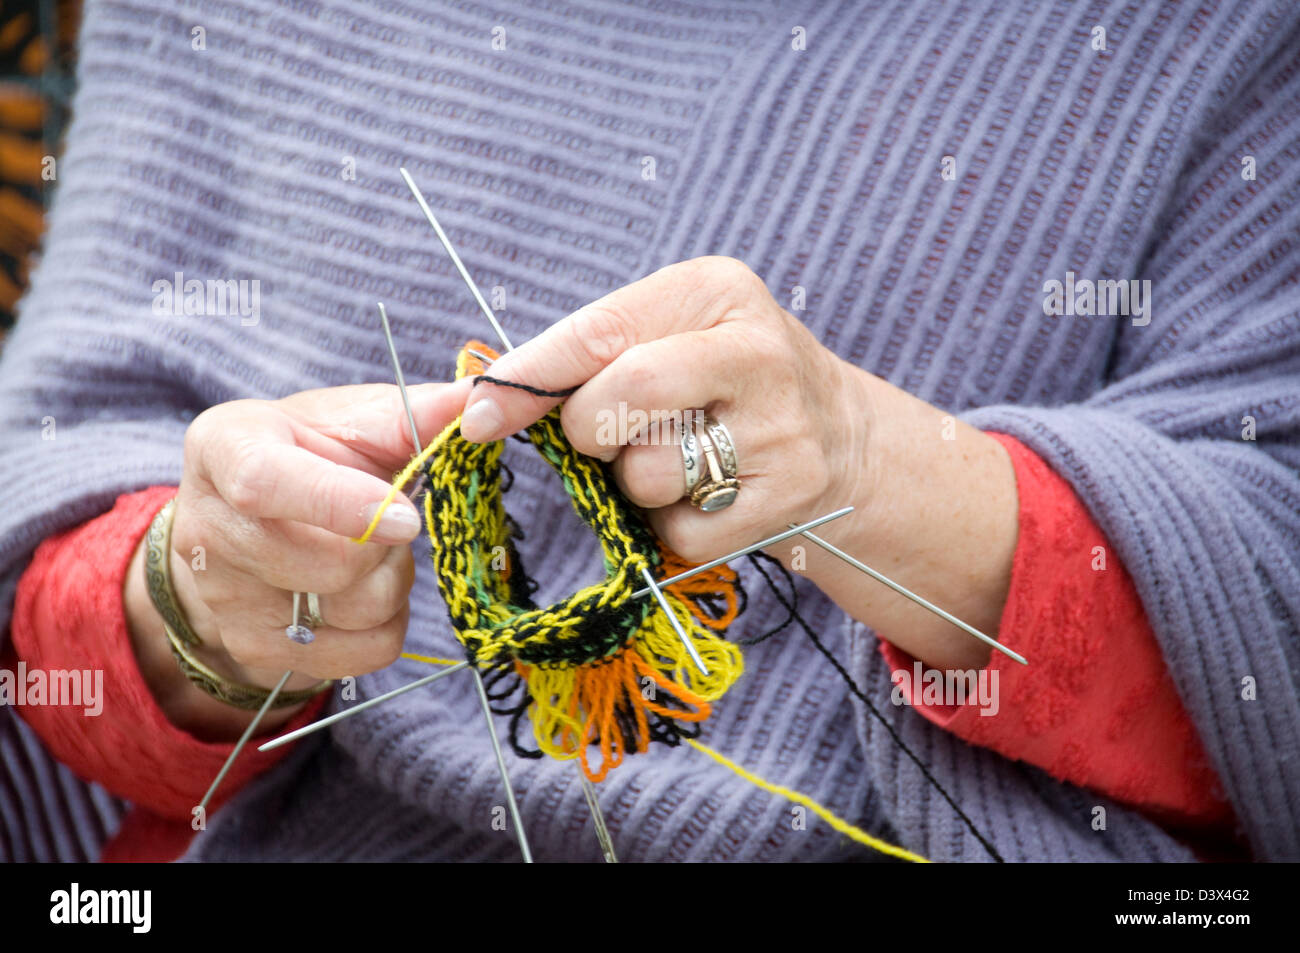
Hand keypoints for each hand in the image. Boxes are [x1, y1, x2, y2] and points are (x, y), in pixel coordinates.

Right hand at [124, 381, 468, 737]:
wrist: (246, 528)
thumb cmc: (308, 457)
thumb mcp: (347, 420)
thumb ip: (412, 413)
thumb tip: (481, 397)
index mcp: (225, 448)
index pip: (264, 483)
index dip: (342, 504)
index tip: (407, 518)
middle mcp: (209, 529)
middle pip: (330, 564)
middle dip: (385, 544)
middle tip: (389, 519)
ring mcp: (226, 601)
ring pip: (355, 610)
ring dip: (391, 580)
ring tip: (374, 550)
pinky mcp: (258, 652)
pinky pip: (365, 652)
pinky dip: (387, 623)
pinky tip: (366, 590)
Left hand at [460, 257, 862, 560]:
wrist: (841, 438)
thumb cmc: (723, 381)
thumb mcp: (674, 332)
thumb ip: (591, 354)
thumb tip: (486, 401)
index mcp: (716, 291)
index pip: (599, 332)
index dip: (529, 379)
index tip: (477, 416)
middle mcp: (757, 352)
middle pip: (622, 398)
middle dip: (587, 431)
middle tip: (602, 437)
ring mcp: (780, 429)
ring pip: (645, 474)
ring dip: (634, 482)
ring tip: (679, 460)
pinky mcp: (786, 498)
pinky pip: (678, 531)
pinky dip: (671, 525)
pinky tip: (706, 496)